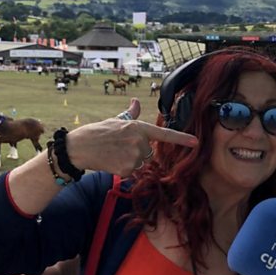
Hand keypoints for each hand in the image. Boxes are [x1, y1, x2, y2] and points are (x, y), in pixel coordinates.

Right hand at [66, 99, 197, 175]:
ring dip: (130, 160)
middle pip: (149, 152)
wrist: (80, 147)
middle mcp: (139, 142)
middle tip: (120, 146)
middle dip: (138, 151)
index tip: (196, 142)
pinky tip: (112, 162)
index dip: (181, 139)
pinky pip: (131, 172)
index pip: (164, 134)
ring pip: (140, 163)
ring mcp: (133, 157)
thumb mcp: (116, 119)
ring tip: (114, 153)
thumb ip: (130, 114)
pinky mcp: (126, 169)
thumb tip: (135, 102)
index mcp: (138, 127)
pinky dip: (123, 169)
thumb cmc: (98, 132)